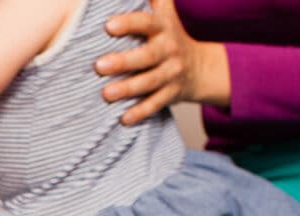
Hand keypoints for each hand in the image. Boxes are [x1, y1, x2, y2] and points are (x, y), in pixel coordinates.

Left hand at [95, 0, 222, 124]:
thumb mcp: (164, 12)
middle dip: (124, 61)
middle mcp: (169, 50)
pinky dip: (141, 112)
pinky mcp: (172, 94)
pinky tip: (123, 119)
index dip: (129, 23)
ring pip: (150, 82)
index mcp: (163, 28)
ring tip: (106, 94)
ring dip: (128, 89)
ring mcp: (171, 73)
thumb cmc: (168, 36)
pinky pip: (156, 104)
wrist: (201, 67)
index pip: (146, 23)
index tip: (108, 25)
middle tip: (98, 66)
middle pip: (147, 56)